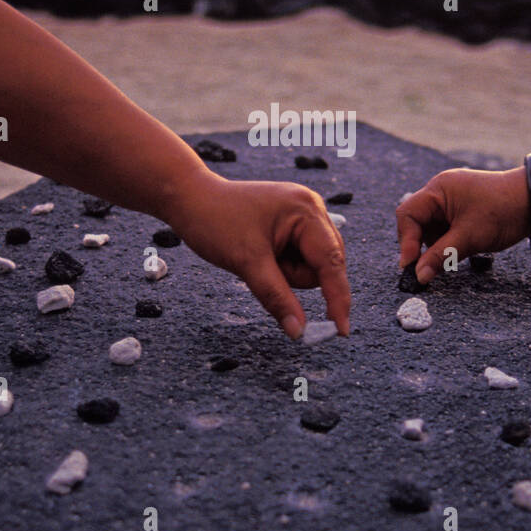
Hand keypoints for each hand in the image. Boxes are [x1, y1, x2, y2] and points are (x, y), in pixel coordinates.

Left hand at [166, 171, 350, 337]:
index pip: (331, 262)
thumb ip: (277, 298)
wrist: (190, 198)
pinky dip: (282, 265)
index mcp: (306, 211)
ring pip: (311, 265)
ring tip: (256, 257)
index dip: (337, 298)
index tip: (340, 331)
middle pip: (324, 265)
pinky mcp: (292, 222)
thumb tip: (299, 332)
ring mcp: (302, 214)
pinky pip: (299, 257)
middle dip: (294, 276)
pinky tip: (261, 254)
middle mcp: (311, 208)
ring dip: (286, 272)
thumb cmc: (215, 222)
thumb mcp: (247, 264)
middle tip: (263, 269)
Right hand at [396, 166, 529, 284]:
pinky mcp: (461, 210)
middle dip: (420, 245)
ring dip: (435, 246)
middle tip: (426, 268)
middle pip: (416, 222)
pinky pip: (444, 228)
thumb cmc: (504, 211)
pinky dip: (447, 242)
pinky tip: (460, 250)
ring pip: (430, 228)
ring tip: (453, 256)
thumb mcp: (470, 237)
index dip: (406, 242)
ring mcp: (451, 201)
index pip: (408, 215)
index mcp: (438, 190)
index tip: (410, 265)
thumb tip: (419, 276)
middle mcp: (440, 192)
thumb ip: (441, 256)